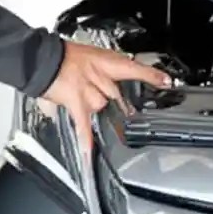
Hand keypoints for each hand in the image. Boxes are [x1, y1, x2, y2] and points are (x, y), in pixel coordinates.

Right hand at [41, 41, 172, 155]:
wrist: (45, 59)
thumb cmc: (67, 57)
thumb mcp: (94, 57)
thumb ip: (104, 73)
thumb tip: (113, 84)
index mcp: (109, 63)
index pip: (136, 69)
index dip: (153, 75)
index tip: (167, 82)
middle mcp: (103, 77)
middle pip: (117, 94)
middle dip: (112, 96)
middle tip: (98, 89)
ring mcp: (91, 92)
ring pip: (102, 107)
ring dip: (93, 105)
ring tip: (77, 90)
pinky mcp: (78, 104)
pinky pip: (84, 125)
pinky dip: (86, 141)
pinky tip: (89, 156)